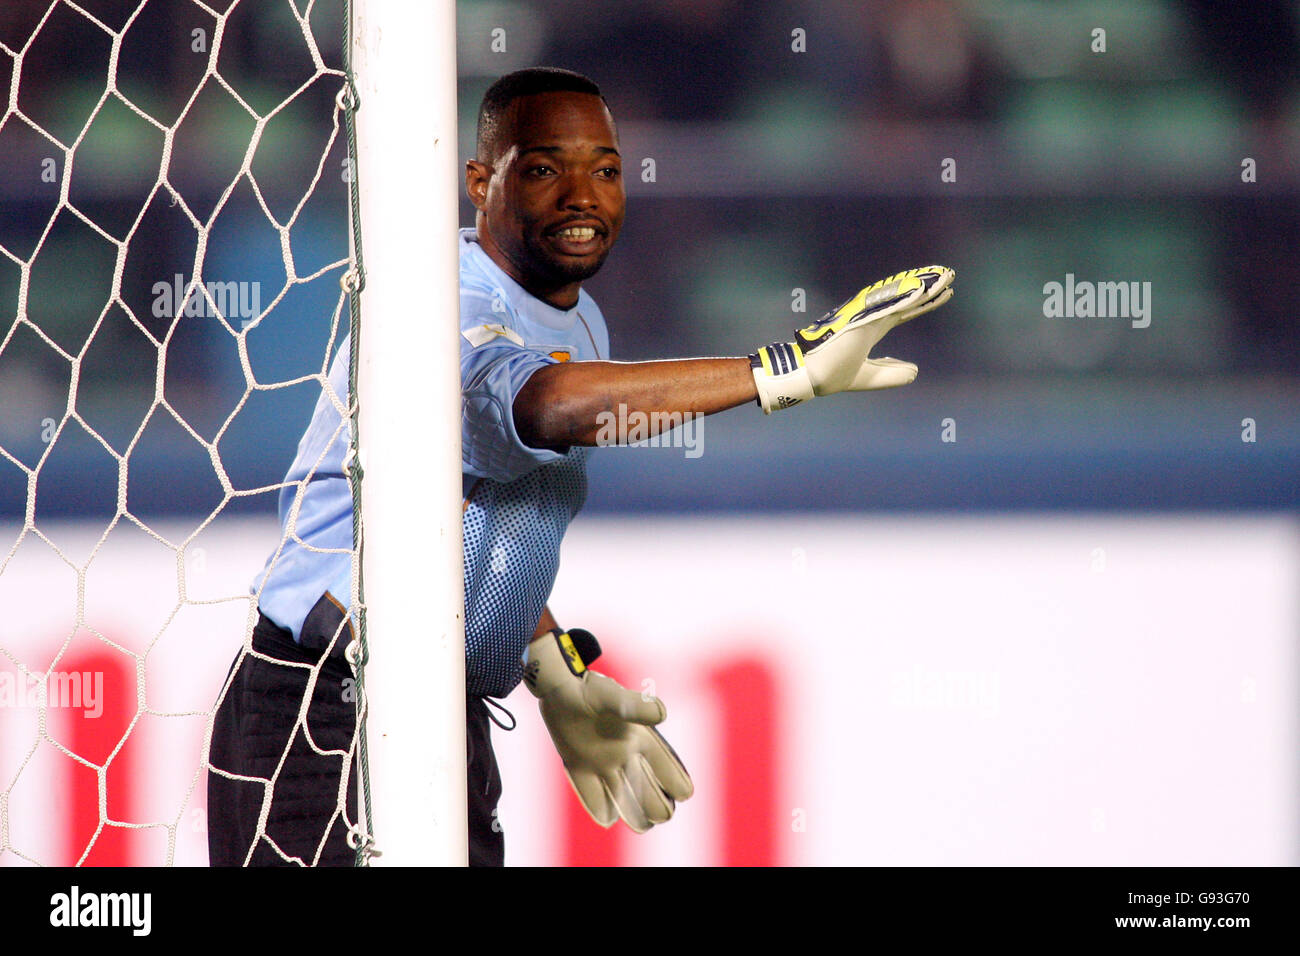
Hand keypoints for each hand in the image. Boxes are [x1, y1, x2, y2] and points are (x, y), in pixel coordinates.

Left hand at [524, 628, 693, 832]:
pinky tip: (607, 816)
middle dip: (657, 806)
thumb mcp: (613, 696)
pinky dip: (601, 807)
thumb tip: (662, 715)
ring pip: (625, 798)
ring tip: (642, 825)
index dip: (677, 783)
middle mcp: (626, 755)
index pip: (667, 768)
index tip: (682, 793)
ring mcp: (602, 763)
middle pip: (650, 792)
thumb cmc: (591, 689)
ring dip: (635, 814)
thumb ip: (636, 706)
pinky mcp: (579, 766)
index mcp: (641, 740)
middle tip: (658, 814)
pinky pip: (593, 794)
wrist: (560, 687)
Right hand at [749, 265, 955, 412]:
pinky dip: (906, 294)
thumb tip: (915, 371)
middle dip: (929, 286)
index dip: (924, 303)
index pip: (905, 310)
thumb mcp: (871, 377)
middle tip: (950, 274)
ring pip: (901, 294)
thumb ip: (892, 374)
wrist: (812, 375)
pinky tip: (925, 287)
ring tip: (945, 273)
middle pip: (907, 297)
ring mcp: (867, 314)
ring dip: (923, 283)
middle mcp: (872, 316)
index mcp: (872, 328)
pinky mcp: (861, 317)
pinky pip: (888, 302)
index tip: (943, 293)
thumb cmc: (833, 374)